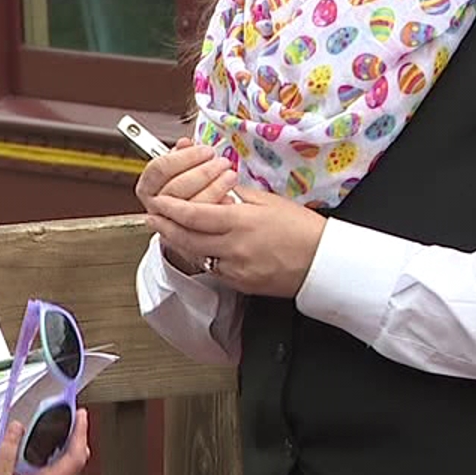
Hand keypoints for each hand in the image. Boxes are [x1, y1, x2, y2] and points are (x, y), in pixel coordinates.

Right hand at [0, 411, 91, 474]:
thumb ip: (7, 452)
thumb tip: (17, 428)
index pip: (75, 458)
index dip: (80, 434)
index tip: (80, 416)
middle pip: (75, 459)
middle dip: (76, 435)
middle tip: (73, 415)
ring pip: (66, 463)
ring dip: (66, 442)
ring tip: (61, 423)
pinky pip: (54, 467)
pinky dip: (54, 451)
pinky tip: (42, 441)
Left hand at [144, 184, 327, 297]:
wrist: (324, 263)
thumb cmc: (302, 229)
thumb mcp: (268, 202)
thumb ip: (236, 196)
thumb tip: (214, 190)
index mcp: (241, 222)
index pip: (195, 215)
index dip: (171, 208)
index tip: (158, 201)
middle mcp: (234, 247)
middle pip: (187, 238)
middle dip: (164, 227)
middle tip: (150, 217)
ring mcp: (236, 269)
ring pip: (197, 255)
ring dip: (179, 242)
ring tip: (166, 229)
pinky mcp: (241, 284)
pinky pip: (214, 269)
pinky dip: (203, 256)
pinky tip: (198, 246)